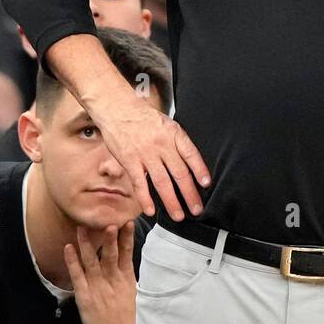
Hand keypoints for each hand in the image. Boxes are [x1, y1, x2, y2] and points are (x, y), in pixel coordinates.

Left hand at [65, 223, 136, 323]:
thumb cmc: (131, 321)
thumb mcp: (136, 296)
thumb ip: (130, 278)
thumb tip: (127, 259)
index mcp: (127, 281)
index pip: (127, 254)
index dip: (127, 237)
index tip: (127, 221)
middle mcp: (113, 282)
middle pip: (110, 254)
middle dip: (108, 236)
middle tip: (106, 219)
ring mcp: (98, 289)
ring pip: (92, 261)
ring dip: (87, 243)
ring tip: (82, 227)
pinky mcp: (85, 298)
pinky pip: (78, 276)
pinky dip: (72, 262)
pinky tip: (68, 248)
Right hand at [94, 91, 209, 219]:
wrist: (117, 108)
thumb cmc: (142, 116)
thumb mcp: (167, 123)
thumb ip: (177, 142)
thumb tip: (189, 162)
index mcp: (173, 134)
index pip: (191, 155)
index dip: (200, 170)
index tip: (206, 184)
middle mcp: (162, 145)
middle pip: (180, 173)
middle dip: (190, 194)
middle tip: (196, 209)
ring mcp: (146, 154)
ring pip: (162, 182)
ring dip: (172, 202)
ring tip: (178, 215)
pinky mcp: (130, 161)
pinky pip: (140, 183)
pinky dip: (146, 198)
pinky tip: (151, 210)